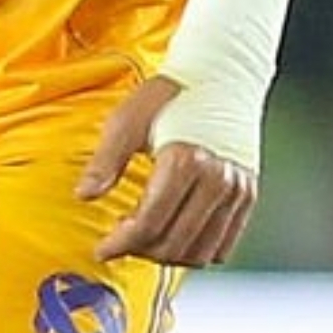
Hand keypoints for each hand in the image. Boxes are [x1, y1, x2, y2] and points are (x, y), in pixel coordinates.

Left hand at [79, 76, 259, 266]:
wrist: (220, 76)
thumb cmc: (169, 95)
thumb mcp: (127, 120)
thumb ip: (105, 161)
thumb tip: (84, 195)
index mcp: (185, 160)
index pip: (150, 223)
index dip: (121, 243)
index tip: (102, 249)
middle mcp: (217, 180)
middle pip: (174, 243)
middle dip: (140, 251)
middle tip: (119, 241)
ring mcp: (237, 190)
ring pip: (201, 252)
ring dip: (168, 256)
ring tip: (145, 239)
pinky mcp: (248, 195)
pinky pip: (224, 245)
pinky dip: (197, 251)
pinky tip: (173, 236)